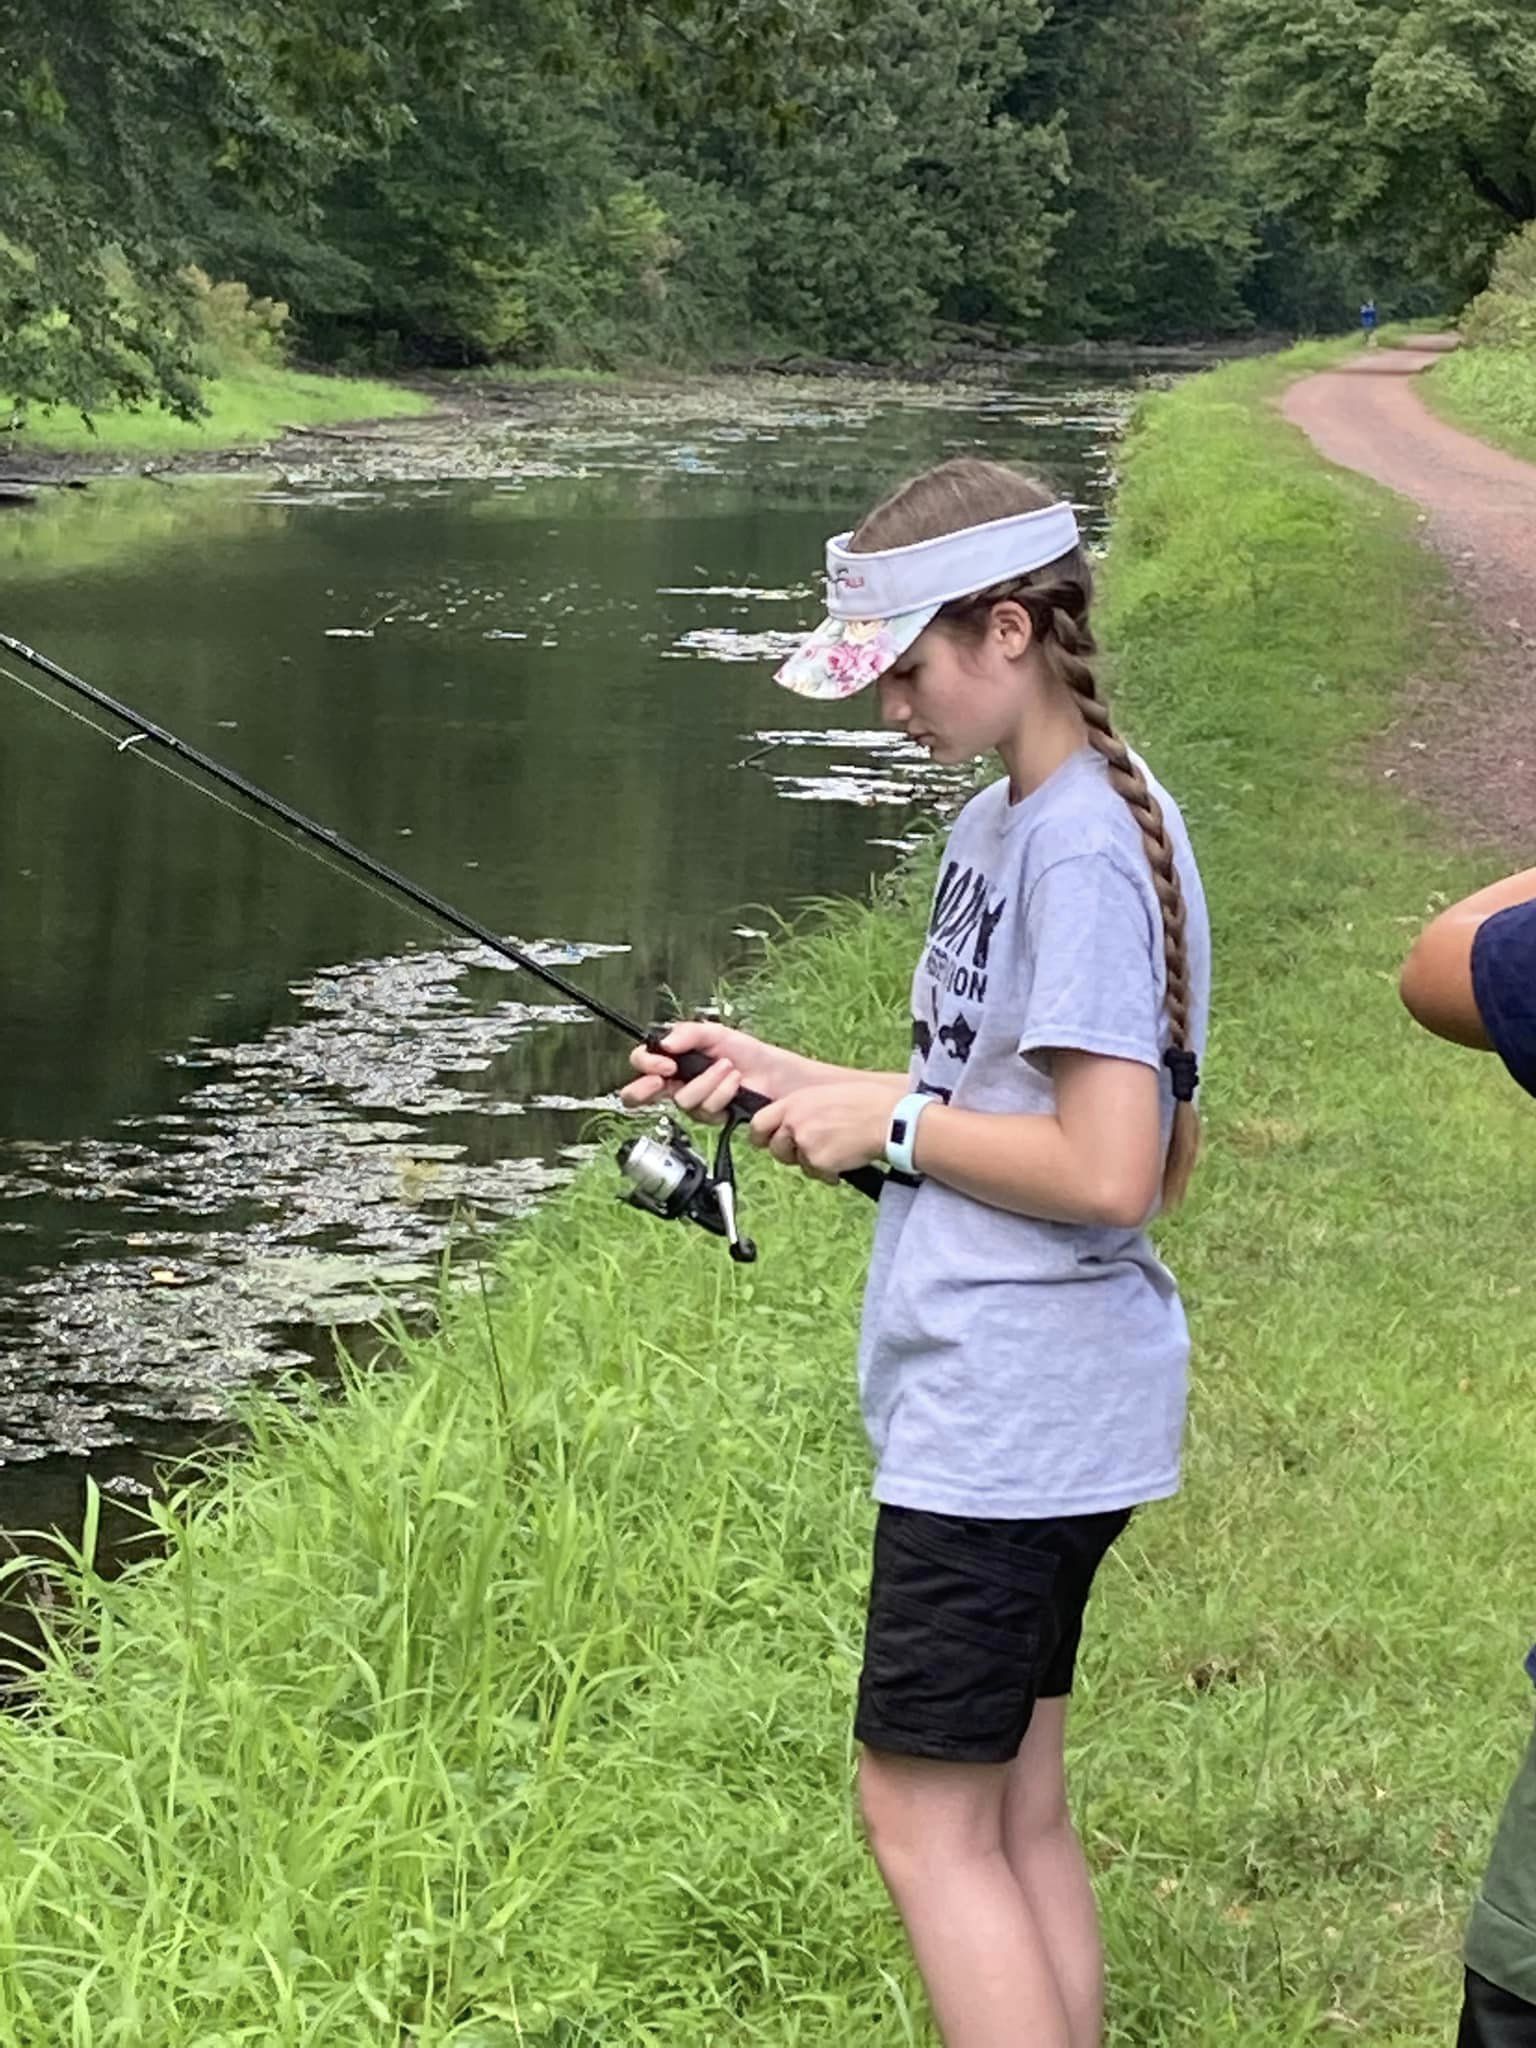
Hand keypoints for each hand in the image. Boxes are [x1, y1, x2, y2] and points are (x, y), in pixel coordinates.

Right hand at [619, 1020, 806, 1124]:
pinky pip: (705, 1112)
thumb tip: (664, 1043)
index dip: (646, 1064)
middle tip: (662, 1080)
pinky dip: (722, 1095)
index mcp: (677, 1058)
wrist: (780, 1077)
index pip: (643, 1062)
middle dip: (645, 1089)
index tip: (665, 1065)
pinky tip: (735, 1086)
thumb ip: (688, 1033)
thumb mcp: (717, 1034)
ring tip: (729, 1069)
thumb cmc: (751, 1054)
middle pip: (643, 1093)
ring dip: (708, 1082)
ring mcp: (696, 1101)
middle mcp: (680, 1081)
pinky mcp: (712, 1117)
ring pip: (683, 1100)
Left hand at [748, 1080, 905, 1182]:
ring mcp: (805, 1143)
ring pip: (797, 1163)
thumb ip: (803, 1108)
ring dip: (812, 1163)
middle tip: (810, 1151)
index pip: (758, 1123)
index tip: (768, 1140)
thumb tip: (792, 1122)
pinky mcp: (818, 1161)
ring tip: (836, 1151)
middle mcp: (794, 1122)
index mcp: (795, 1102)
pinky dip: (829, 1172)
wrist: (889, 1120)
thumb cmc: (867, 1103)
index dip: (761, 1135)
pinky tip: (845, 1160)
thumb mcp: (825, 1094)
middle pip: (775, 1148)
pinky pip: (816, 1173)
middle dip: (790, 1153)